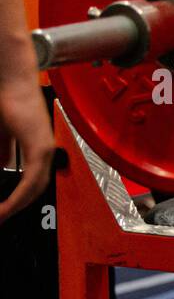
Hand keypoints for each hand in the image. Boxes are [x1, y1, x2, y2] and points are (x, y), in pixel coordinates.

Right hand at [0, 82, 54, 224]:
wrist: (11, 82)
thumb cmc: (7, 101)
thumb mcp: (2, 133)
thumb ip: (3, 149)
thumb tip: (1, 164)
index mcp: (37, 148)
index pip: (32, 180)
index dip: (19, 196)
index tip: (5, 208)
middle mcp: (45, 151)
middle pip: (35, 189)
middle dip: (17, 205)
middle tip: (2, 216)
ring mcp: (45, 150)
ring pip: (35, 188)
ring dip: (17, 204)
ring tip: (2, 214)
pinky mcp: (39, 147)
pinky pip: (31, 180)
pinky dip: (19, 195)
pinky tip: (8, 205)